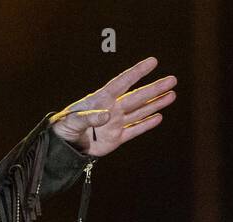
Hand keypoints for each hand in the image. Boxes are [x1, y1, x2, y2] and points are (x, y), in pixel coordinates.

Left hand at [49, 56, 177, 158]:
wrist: (60, 148)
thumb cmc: (63, 129)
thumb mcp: (72, 121)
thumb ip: (89, 117)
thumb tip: (107, 115)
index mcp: (101, 100)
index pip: (122, 83)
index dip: (137, 72)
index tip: (152, 61)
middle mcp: (111, 109)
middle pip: (137, 97)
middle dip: (154, 88)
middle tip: (173, 79)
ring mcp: (114, 124)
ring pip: (139, 112)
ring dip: (156, 103)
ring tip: (172, 94)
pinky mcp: (115, 139)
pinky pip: (134, 130)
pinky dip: (146, 125)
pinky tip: (159, 117)